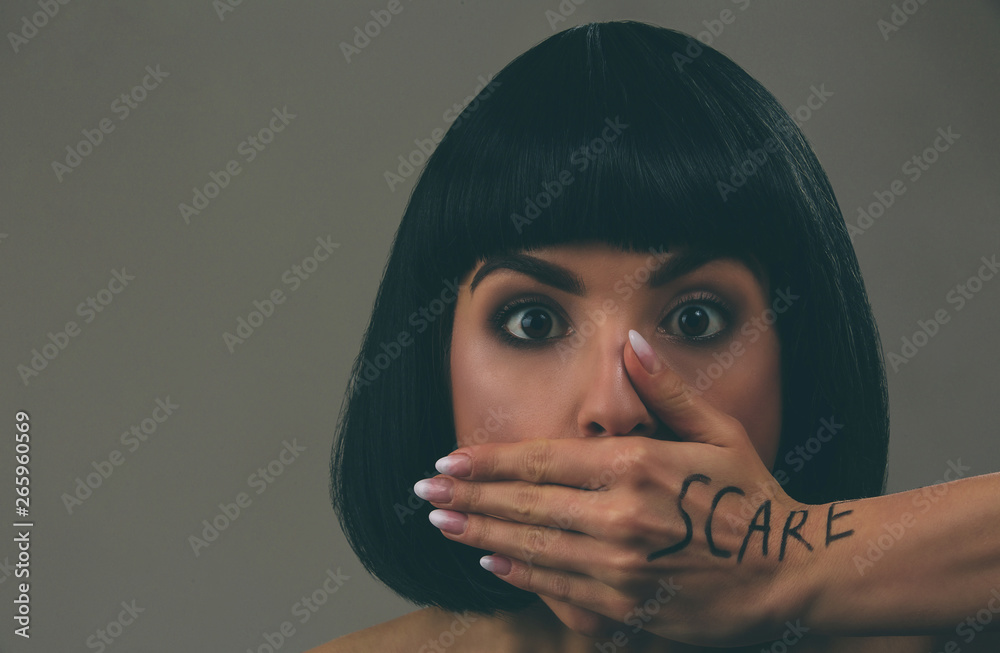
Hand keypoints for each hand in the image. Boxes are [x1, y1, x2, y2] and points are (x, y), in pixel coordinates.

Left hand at [413, 331, 845, 645]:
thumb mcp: (715, 432)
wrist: (789, 573)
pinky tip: (489, 561)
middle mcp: (621, 517)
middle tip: (425, 492)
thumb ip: (665, 388)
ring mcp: (622, 569)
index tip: (447, 460)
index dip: (487, 461)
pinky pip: (558, 590)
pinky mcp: (628, 609)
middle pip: (524, 505)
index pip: (541, 459)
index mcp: (637, 466)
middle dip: (468, 496)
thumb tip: (629, 340)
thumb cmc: (750, 496)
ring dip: (479, 533)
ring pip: (531, 548)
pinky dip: (519, 574)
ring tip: (441, 521)